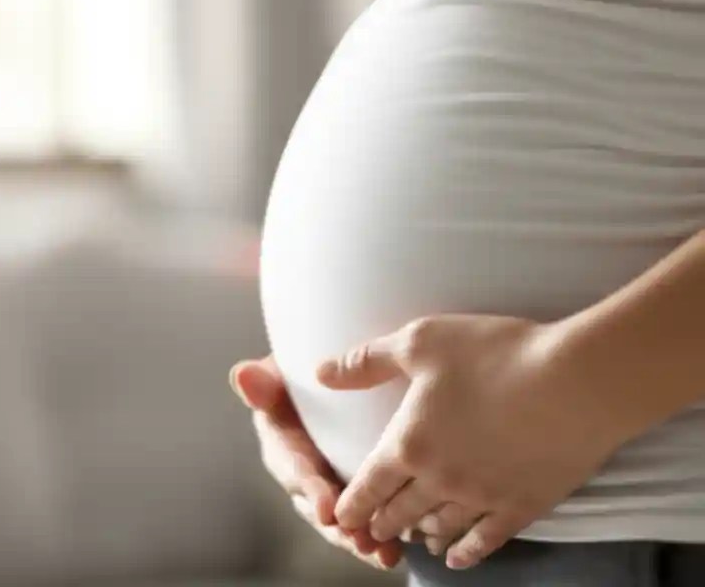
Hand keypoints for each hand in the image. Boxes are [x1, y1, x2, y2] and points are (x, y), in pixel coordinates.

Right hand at [230, 357, 402, 570]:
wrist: (330, 381)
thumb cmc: (302, 374)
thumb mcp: (280, 374)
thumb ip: (263, 381)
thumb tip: (242, 376)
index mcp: (281, 445)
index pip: (294, 470)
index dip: (310, 490)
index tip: (326, 510)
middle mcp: (302, 472)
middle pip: (319, 507)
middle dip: (340, 529)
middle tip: (362, 543)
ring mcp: (329, 484)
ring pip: (343, 519)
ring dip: (362, 539)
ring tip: (384, 555)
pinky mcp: (355, 489)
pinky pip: (367, 514)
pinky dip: (383, 531)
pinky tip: (404, 545)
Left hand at [317, 315, 626, 569]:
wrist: (577, 381)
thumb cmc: (497, 353)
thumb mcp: (421, 342)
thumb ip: (368, 361)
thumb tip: (322, 373)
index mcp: (409, 444)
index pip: (368, 486)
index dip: (350, 505)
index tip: (339, 516)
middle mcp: (440, 481)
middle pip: (399, 512)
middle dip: (380, 521)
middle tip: (371, 528)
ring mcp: (482, 498)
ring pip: (439, 528)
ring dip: (420, 533)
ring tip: (412, 535)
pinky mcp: (523, 506)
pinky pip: (486, 540)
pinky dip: (466, 552)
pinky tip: (456, 557)